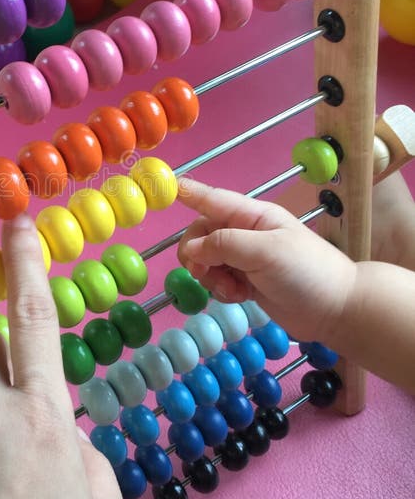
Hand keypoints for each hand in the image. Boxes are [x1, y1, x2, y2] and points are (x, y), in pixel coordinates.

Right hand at [176, 178, 355, 343]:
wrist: (336, 310)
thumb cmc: (306, 272)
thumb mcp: (266, 252)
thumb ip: (225, 245)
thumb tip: (192, 249)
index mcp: (252, 215)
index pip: (212, 199)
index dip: (188, 193)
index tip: (163, 188)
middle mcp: (245, 233)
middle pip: (201, 234)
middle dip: (196, 253)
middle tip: (201, 273)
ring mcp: (245, 258)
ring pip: (206, 260)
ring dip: (209, 276)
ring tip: (230, 289)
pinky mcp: (246, 281)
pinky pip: (217, 280)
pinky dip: (221, 290)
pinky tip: (239, 297)